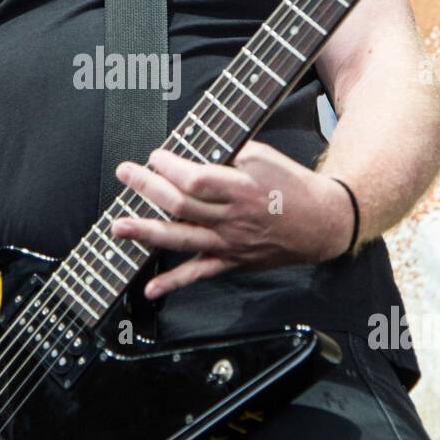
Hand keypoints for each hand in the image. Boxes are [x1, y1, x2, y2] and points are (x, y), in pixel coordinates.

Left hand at [110, 142, 354, 298]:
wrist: (321, 222)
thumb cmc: (290, 184)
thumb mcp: (263, 156)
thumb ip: (226, 153)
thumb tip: (189, 151)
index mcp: (242, 188)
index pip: (196, 180)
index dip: (169, 167)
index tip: (155, 155)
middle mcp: (233, 218)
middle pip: (181, 206)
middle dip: (147, 188)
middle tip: (125, 173)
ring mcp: (230, 244)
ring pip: (182, 240)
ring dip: (147, 233)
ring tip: (118, 226)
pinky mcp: (232, 262)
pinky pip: (199, 274)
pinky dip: (173, 283)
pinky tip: (149, 288)